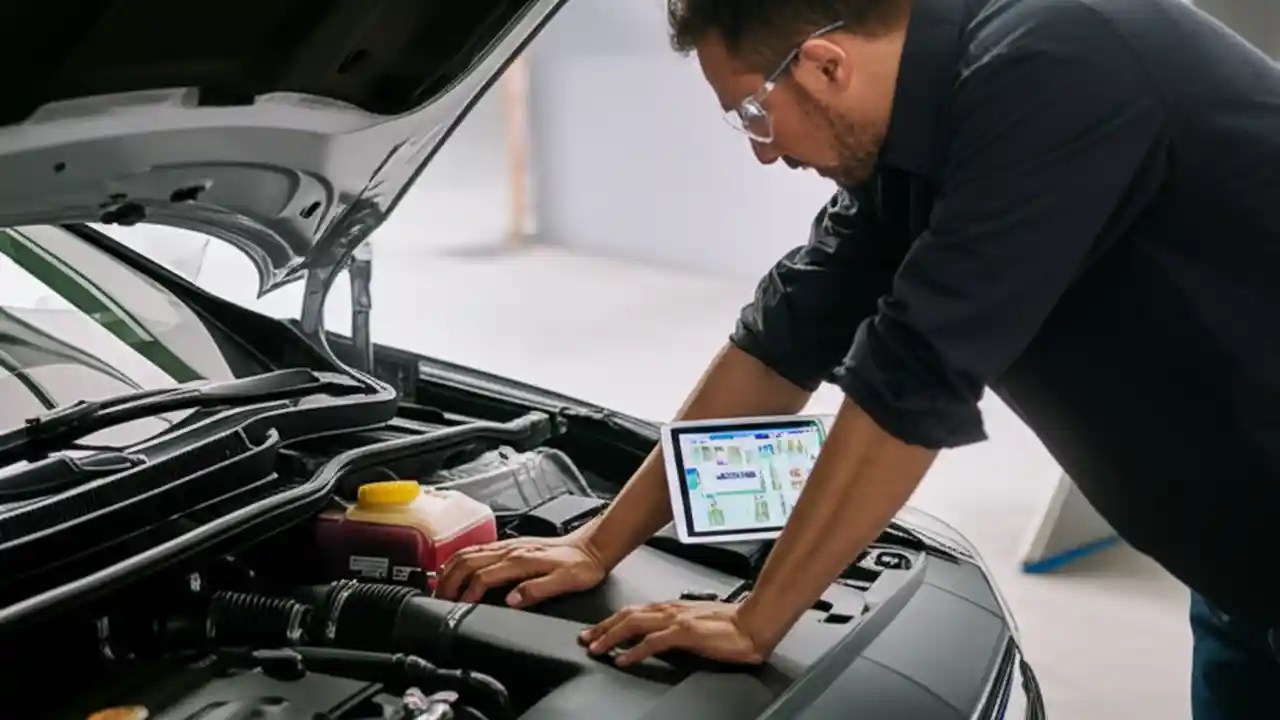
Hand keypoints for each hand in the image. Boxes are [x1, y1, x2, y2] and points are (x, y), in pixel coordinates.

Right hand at [435, 534, 606, 607]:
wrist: (592, 547)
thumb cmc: (581, 567)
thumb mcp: (566, 582)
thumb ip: (537, 590)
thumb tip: (511, 600)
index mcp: (520, 560)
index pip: (482, 577)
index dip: (467, 594)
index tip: (458, 609)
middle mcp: (510, 550)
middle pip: (467, 562)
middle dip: (448, 582)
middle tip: (438, 602)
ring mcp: (508, 546)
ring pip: (468, 553)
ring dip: (450, 569)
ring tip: (439, 588)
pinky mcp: (510, 545)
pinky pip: (477, 550)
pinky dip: (460, 560)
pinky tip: (455, 569)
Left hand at [579, 600, 768, 666]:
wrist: (753, 624)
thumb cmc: (730, 625)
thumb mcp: (696, 623)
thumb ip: (676, 627)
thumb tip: (660, 637)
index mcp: (673, 607)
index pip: (634, 611)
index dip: (612, 620)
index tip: (596, 630)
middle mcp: (670, 609)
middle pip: (627, 615)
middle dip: (603, 626)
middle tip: (586, 638)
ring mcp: (676, 620)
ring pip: (634, 624)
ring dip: (611, 636)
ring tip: (597, 648)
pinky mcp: (685, 633)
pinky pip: (652, 642)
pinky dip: (634, 651)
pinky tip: (623, 659)